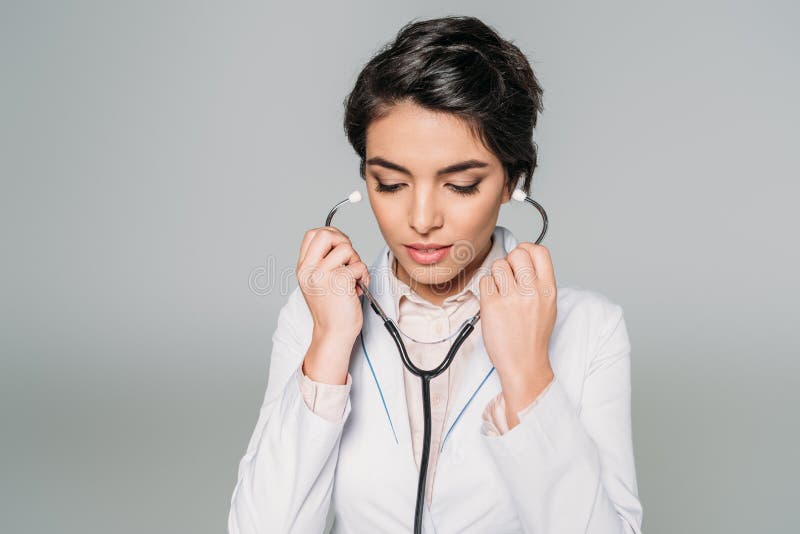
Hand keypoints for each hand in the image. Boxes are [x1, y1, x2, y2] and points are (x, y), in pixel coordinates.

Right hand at [296, 226, 370, 342]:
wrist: (333, 333)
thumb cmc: (331, 309)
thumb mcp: (318, 282)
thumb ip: (322, 262)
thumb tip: (339, 240)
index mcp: (303, 268)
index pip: (312, 234)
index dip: (330, 234)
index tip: (339, 246)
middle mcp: (309, 270)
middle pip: (325, 233)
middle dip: (342, 240)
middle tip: (348, 258)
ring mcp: (322, 275)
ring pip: (346, 248)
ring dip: (356, 260)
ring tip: (354, 277)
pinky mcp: (339, 281)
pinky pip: (358, 265)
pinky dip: (364, 276)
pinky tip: (359, 288)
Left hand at [478, 243, 556, 422]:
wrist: (524, 364)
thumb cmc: (533, 336)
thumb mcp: (547, 306)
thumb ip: (539, 282)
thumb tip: (523, 258)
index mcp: (548, 289)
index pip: (539, 251)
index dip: (527, 249)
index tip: (521, 256)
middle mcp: (532, 291)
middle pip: (517, 253)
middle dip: (509, 261)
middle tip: (508, 277)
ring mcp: (512, 297)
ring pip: (498, 266)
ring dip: (496, 276)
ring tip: (501, 293)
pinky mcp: (492, 305)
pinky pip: (485, 281)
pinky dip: (486, 290)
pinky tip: (493, 303)